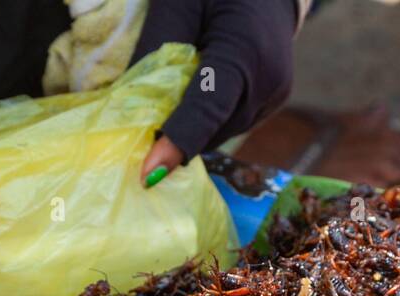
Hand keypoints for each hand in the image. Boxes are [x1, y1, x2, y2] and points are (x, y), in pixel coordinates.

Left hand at [135, 0, 297, 184]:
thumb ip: (153, 58)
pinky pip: (232, 125)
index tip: (150, 174)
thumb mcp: (177, 10)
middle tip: (140, 137)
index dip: (177, 142)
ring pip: (221, 134)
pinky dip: (208, 123)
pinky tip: (193, 104)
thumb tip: (123, 112)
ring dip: (192, 131)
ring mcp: (276, 95)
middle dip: (176, 136)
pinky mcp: (274, 102)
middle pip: (212, 130)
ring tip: (169, 112)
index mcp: (245, 51)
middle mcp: (268, 81)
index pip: (207, 109)